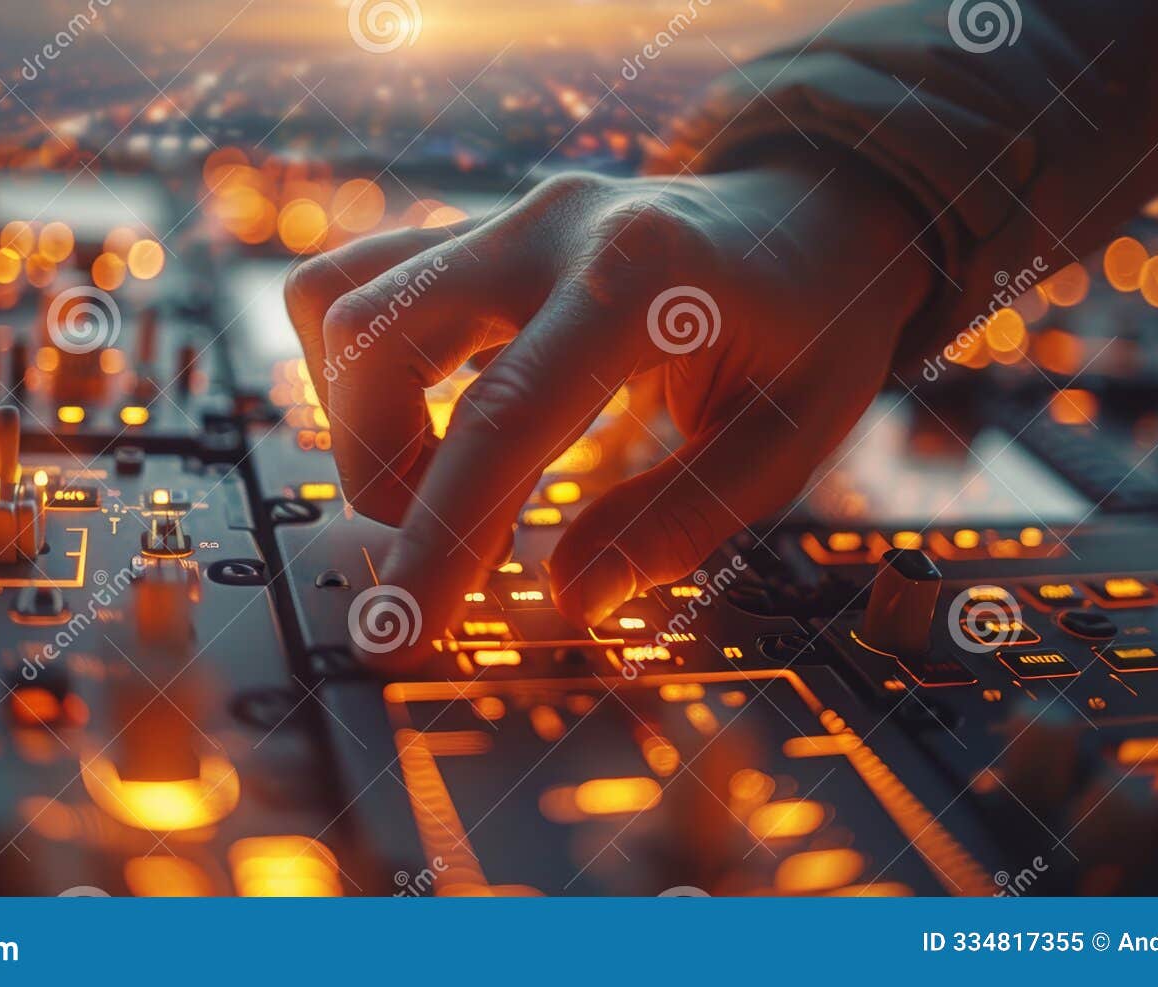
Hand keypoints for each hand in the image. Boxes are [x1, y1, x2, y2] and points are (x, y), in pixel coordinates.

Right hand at [285, 154, 932, 660]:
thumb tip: (573, 599)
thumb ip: (678, 519)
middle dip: (377, 473)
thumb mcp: (789, 437)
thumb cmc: (815, 323)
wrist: (814, 206)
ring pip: (341, 301)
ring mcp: (506, 217)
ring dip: (360, 419)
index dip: (437, 536)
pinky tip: (437, 419)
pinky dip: (364, 370)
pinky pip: (361, 283)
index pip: (502, 419)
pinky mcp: (479, 229)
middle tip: (452, 548)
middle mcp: (552, 228)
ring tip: (443, 483)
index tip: (398, 633)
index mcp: (645, 279)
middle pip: (375, 343)